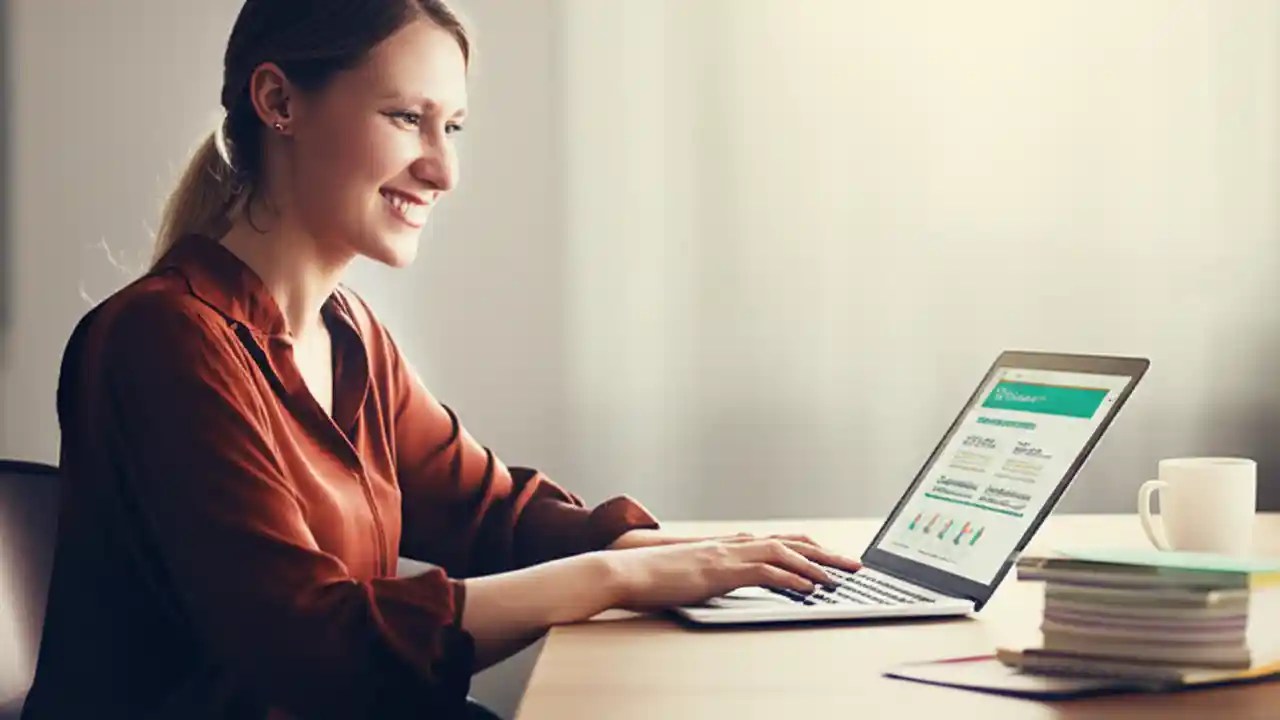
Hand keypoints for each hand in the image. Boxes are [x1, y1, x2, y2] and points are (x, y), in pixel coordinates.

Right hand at [609, 529, 861, 573]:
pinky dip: (789, 578)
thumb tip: (738, 579)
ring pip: (783, 553)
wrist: (630, 570)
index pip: (780, 540)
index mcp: (730, 544)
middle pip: (791, 542)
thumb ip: (720, 572)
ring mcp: (727, 555)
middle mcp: (734, 543)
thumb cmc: (658, 575)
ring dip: (815, 566)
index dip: (811, 548)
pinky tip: (806, 587)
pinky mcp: (720, 570)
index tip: (835, 558)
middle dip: (826, 554)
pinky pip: (763, 572)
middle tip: (854, 566)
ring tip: (839, 579)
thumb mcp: (697, 572)